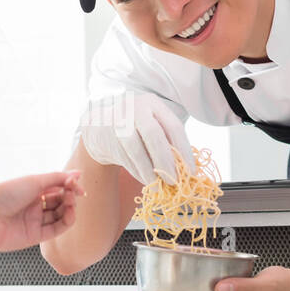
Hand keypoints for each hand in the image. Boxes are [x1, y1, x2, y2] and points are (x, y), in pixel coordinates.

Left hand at [0, 170, 84, 252]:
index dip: (69, 186)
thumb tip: (77, 174)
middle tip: (73, 194)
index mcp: (31, 189)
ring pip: (60, 215)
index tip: (77, 185)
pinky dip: (66, 222)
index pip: (56, 187)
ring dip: (70, 208)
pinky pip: (56, 229)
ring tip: (71, 203)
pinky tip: (70, 214)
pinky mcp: (35, 236)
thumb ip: (58, 178)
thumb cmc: (4, 195)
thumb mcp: (34, 181)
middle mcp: (33, 205)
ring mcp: (34, 220)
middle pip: (59, 201)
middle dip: (69, 197)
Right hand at [78, 91, 192, 184]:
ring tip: (158, 186)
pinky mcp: (105, 135)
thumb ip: (167, 141)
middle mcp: (135, 107)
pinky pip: (124, 157)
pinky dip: (137, 172)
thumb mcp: (151, 126)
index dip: (184, 150)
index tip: (191, 172)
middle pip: (153, 134)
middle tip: (174, 181)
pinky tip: (145, 180)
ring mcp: (117, 119)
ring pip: (136, 148)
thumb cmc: (134, 129)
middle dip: (166, 161)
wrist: (98, 125)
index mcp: (153, 103)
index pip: (173, 126)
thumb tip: (186, 168)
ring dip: (149, 171)